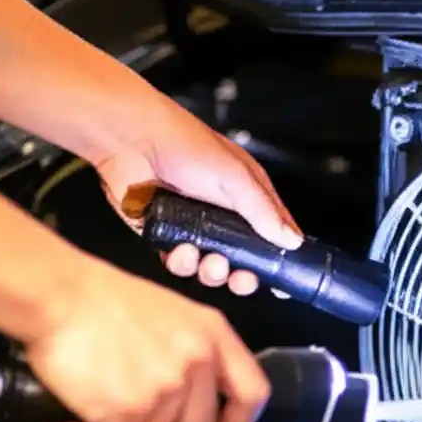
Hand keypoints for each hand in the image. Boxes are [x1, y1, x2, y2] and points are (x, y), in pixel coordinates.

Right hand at [24, 258, 269, 421]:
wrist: (58, 293)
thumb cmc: (105, 300)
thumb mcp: (174, 313)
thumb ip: (196, 351)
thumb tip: (199, 397)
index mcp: (213, 335)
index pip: (252, 393)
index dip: (238, 421)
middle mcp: (195, 362)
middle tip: (137, 415)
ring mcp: (163, 387)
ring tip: (102, 403)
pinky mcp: (126, 408)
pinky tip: (78, 419)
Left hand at [91, 92, 302, 295]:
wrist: (130, 141)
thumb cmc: (183, 144)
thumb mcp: (235, 177)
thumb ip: (263, 212)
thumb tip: (291, 241)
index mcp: (247, 194)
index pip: (273, 231)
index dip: (280, 256)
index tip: (282, 279)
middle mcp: (223, 212)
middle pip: (244, 258)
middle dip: (244, 274)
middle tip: (241, 276)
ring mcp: (195, 226)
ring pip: (212, 266)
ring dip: (213, 271)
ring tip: (209, 262)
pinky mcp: (167, 235)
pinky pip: (180, 263)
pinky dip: (182, 263)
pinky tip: (180, 249)